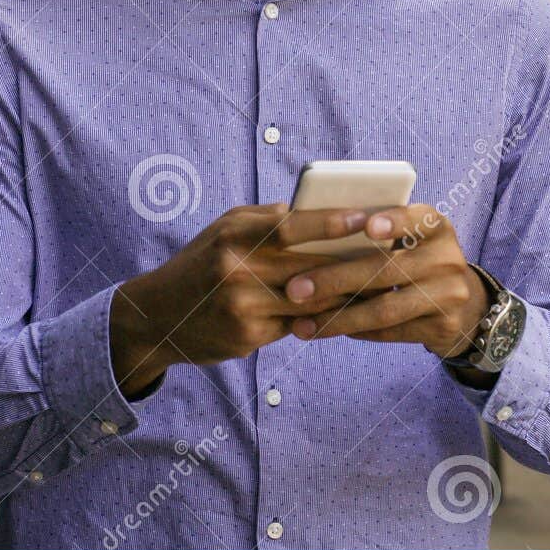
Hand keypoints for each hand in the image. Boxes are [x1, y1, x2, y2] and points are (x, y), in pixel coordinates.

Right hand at [109, 202, 370, 395]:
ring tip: (381, 285)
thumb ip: (267, 220)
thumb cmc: (202, 263)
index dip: (333, 223)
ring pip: (311, 301)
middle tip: (393, 256)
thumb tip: (320, 210)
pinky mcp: (247, 339)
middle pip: (310, 266)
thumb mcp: (225, 230)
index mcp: (235, 235)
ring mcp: (242, 307)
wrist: (157, 316)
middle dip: (353, 262)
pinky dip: (320, 319)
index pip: (292, 225)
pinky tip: (345, 314)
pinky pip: (296, 326)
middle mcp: (237, 270)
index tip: (368, 218)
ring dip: (346, 295)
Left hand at [281, 204, 488, 358]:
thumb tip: (314, 233)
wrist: (467, 306)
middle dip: (335, 280)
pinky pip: (391, 331)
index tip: (367, 226)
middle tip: (295, 289)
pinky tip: (328, 330)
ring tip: (303, 325)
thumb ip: (378, 232)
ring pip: (385, 309)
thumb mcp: (412, 239)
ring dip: (338, 318)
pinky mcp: (443, 327)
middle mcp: (447, 259)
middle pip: (387, 269)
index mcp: (436, 227)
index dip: (394, 222)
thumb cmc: (418, 260)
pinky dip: (357, 331)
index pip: (418, 219)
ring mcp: (449, 295)